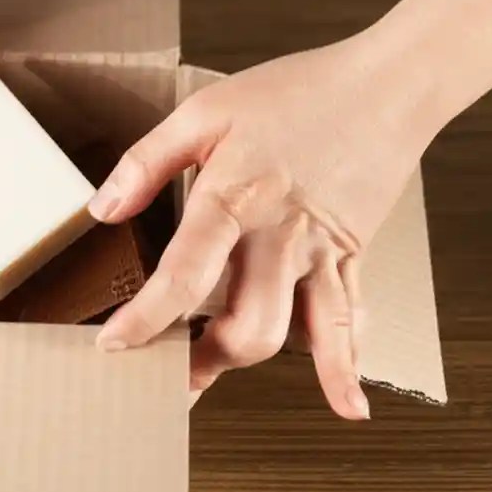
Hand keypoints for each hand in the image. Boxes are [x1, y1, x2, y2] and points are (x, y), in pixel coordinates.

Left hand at [89, 34, 438, 419]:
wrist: (387, 86)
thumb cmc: (294, 92)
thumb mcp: (205, 111)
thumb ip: (148, 162)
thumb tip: (103, 210)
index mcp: (236, 198)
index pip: (184, 277)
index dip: (145, 320)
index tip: (113, 346)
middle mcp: (280, 236)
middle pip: (245, 324)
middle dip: (201, 359)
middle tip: (161, 371)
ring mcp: (322, 252)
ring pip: (295, 332)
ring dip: (250, 365)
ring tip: (207, 383)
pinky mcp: (352, 256)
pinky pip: (350, 318)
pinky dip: (348, 365)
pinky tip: (348, 405)